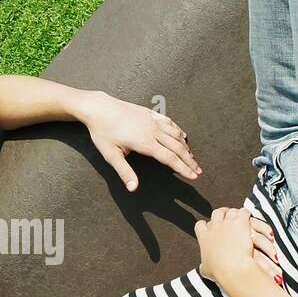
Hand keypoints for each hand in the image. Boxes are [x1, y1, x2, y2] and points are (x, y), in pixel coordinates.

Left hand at [79, 92, 201, 190]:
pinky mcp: (149, 113)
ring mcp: (152, 120)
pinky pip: (169, 122)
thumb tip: (133, 188)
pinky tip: (182, 135)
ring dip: (186, 146)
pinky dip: (178, 130)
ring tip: (192, 157)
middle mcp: (153, 130)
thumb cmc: (102, 132)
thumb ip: (124, 172)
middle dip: (189, 160)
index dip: (183, 168)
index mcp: (145, 143)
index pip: (170, 158)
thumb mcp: (111, 155)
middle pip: (177, 147)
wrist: (99, 108)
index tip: (193, 176)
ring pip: (175, 134)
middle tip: (198, 170)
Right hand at [196, 206, 284, 289]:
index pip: (200, 225)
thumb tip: (203, 268)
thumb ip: (204, 266)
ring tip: (239, 217)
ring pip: (231, 211)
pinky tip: (249, 217)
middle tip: (226, 218)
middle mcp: (214, 228)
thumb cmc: (220, 271)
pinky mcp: (241, 222)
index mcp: (204, 238)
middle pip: (216, 213)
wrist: (233, 269)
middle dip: (222, 214)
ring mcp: (228, 223)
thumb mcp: (207, 270)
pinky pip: (243, 212)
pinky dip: (246, 213)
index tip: (209, 228)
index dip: (205, 225)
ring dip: (235, 214)